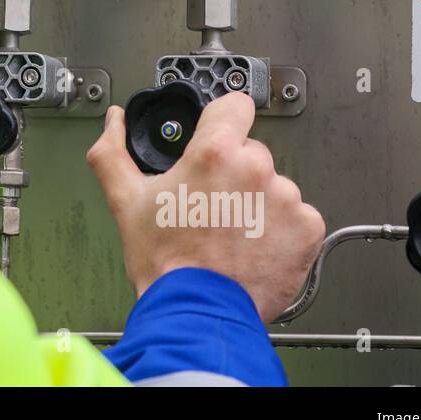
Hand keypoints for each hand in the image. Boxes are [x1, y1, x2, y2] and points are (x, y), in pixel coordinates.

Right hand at [86, 92, 324, 322]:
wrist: (198, 313)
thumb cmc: (167, 263)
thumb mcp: (126, 202)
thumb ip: (113, 153)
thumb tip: (113, 123)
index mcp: (215, 153)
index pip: (235, 105)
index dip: (222, 121)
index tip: (217, 138)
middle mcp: (256, 169)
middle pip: (250, 152)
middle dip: (233, 173)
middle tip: (211, 205)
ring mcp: (287, 199)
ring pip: (273, 186)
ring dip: (257, 202)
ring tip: (231, 233)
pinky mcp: (308, 228)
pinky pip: (297, 216)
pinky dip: (280, 230)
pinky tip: (253, 247)